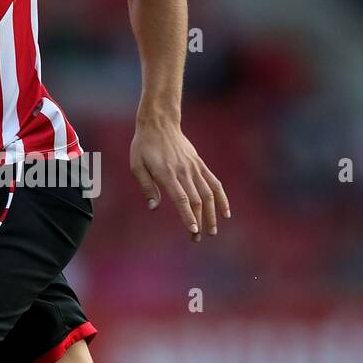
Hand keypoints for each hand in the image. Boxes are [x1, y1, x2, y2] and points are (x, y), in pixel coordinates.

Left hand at [130, 117, 229, 241]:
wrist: (159, 123)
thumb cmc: (144, 146)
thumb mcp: (137, 165)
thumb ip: (146, 186)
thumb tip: (154, 207)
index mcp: (166, 173)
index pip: (180, 198)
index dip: (187, 214)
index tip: (192, 230)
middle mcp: (183, 171)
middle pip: (196, 200)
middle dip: (198, 221)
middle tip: (197, 238)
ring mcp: (194, 168)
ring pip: (207, 194)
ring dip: (211, 214)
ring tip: (212, 231)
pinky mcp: (199, 164)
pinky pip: (214, 182)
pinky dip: (221, 198)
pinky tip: (225, 213)